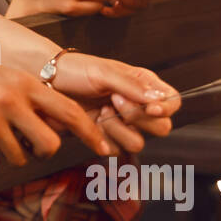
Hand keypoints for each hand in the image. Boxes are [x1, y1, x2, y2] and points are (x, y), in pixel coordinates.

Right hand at [0, 49, 121, 168]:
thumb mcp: (7, 79)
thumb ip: (32, 99)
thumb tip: (62, 130)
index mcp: (25, 83)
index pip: (69, 111)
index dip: (90, 132)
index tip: (105, 148)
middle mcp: (11, 98)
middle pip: (49, 145)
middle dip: (42, 152)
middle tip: (29, 147)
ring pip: (18, 157)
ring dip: (8, 152)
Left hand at [46, 51, 179, 151]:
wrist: (48, 83)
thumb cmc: (76, 70)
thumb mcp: (104, 72)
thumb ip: (133, 87)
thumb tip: (159, 98)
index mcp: (144, 85)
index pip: (172, 102)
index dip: (165, 108)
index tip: (149, 106)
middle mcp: (138, 106)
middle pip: (161, 127)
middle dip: (138, 118)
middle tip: (114, 101)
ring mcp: (122, 124)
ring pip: (139, 143)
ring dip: (118, 129)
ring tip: (101, 111)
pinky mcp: (106, 138)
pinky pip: (116, 150)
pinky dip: (105, 138)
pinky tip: (93, 121)